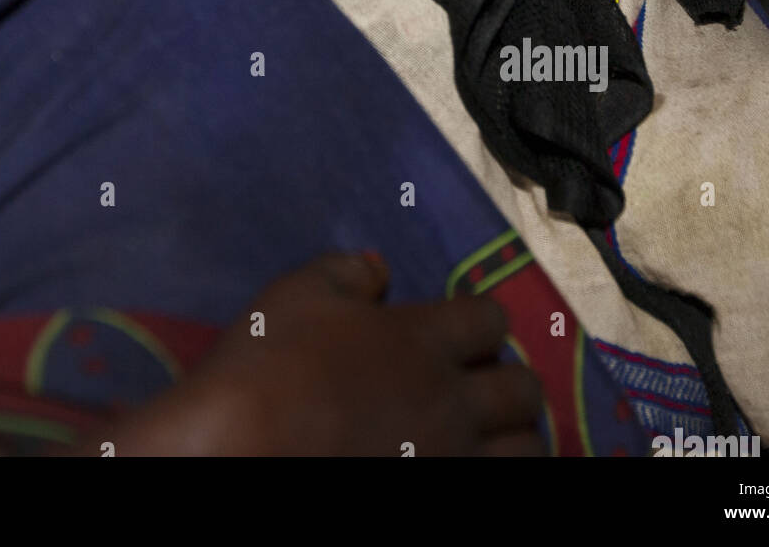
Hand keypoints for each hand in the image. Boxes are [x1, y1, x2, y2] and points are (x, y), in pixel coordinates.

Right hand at [75, 252, 546, 456]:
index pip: (491, 317)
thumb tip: (381, 269)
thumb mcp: (298, 293)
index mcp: (423, 339)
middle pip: (523, 388)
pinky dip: (493, 474)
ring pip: (527, 449)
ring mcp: (451, 458)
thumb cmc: (269, 365)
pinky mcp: (441, 499)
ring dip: (515, 437)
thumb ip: (347, 271)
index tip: (461, 325)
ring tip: (488, 436)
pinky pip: (499, 490)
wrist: (241, 450)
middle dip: (509, 379)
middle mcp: (452, 400)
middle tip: (480, 383)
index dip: (480, 317)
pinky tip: (465, 466)